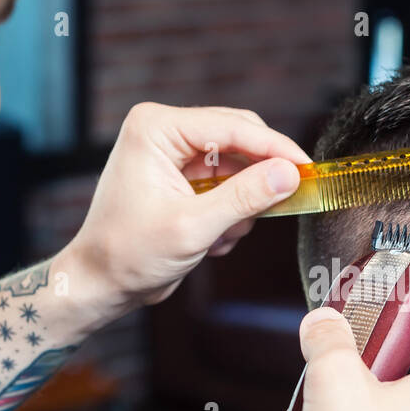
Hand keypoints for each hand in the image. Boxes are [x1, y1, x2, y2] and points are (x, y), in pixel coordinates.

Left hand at [62, 103, 308, 317]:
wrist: (101, 283)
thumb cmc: (128, 253)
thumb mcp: (194, 227)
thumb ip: (245, 197)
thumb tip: (289, 174)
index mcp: (157, 128)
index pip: (232, 126)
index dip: (276, 148)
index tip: (308, 169)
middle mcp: (165, 132)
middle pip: (239, 139)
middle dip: (258, 178)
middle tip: (285, 202)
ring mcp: (174, 154)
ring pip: (238, 165)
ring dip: (241, 204)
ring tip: (222, 237)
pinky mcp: (182, 177)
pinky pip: (227, 185)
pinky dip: (230, 214)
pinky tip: (213, 240)